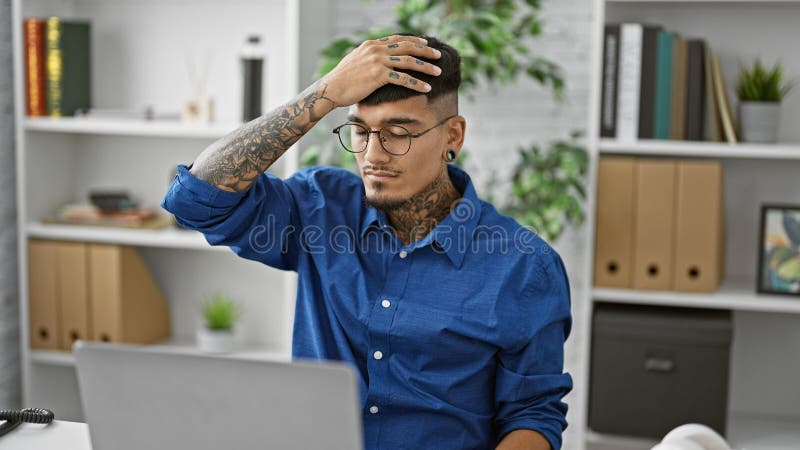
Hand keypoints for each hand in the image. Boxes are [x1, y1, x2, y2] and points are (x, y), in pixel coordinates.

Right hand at [320, 35, 442, 106]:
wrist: (332, 88)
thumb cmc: (342, 79)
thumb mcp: (356, 61)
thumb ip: (369, 57)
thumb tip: (377, 60)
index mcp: (372, 44)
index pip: (398, 39)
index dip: (414, 40)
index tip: (425, 43)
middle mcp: (376, 49)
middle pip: (408, 46)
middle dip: (426, 50)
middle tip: (438, 55)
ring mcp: (378, 61)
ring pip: (409, 61)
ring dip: (426, 66)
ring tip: (438, 72)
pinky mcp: (379, 75)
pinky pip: (404, 78)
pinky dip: (417, 83)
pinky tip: (427, 88)